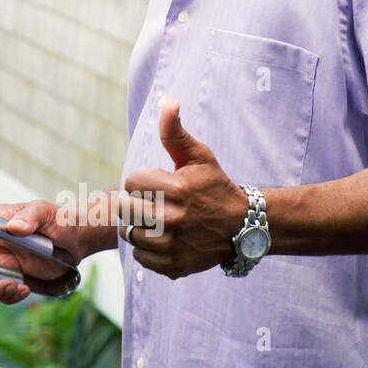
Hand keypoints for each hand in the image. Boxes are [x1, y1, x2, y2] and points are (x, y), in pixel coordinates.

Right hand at [0, 201, 85, 303]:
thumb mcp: (45, 212)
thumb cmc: (58, 219)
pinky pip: (0, 293)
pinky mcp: (11, 277)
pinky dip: (9, 296)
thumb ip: (30, 217)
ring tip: (16, 287)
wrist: (75, 240)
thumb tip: (14, 227)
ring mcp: (0, 262)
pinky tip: (25, 289)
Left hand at [117, 100, 247, 278]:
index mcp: (176, 189)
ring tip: (159, 220)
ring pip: (129, 232)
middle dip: (136, 202)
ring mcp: (172, 245)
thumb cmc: (215, 187)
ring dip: (139, 226)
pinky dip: (147, 249)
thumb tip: (169, 102)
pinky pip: (140, 256)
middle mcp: (172, 218)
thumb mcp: (199, 156)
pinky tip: (165, 239)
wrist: (243, 227)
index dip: (143, 181)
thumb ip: (175, 132)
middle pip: (124, 208)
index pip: (130, 181)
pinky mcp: (172, 265)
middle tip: (155, 203)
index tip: (160, 184)